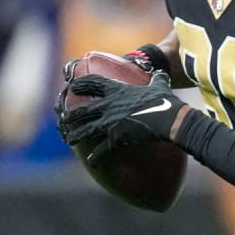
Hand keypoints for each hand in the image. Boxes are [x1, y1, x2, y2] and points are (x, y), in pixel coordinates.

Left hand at [58, 72, 185, 166]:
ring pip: (85, 130)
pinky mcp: (116, 138)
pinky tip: (91, 162)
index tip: (72, 87)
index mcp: (117, 91)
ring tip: (69, 139)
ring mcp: (110, 122)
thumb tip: (162, 72)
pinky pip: (101, 150)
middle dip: (70, 116)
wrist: (170, 119)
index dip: (80, 84)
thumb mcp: (160, 85)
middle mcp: (109, 106)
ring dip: (75, 135)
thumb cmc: (166, 100)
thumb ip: (157, 79)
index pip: (92, 83)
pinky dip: (95, 157)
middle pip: (82, 110)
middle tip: (64, 119)